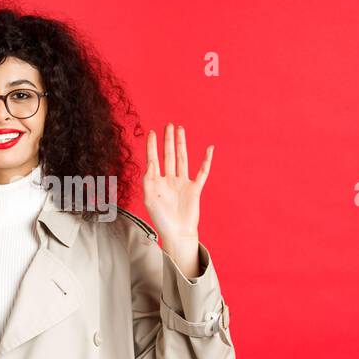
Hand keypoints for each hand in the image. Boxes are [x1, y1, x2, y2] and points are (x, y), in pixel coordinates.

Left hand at [144, 122, 212, 276]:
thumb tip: (151, 161)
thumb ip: (148, 179)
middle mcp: (170, 180)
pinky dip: (206, 160)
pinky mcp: (195, 189)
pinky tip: (209, 149)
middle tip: (168, 125)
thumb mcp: (149, 199)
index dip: (152, 146)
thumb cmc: (161, 219)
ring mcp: (183, 183)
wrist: (177, 233)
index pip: (154, 159)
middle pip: (169, 155)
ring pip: (182, 159)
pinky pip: (202, 172)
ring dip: (182, 144)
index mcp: (157, 182)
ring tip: (180, 130)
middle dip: (168, 140)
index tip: (151, 132)